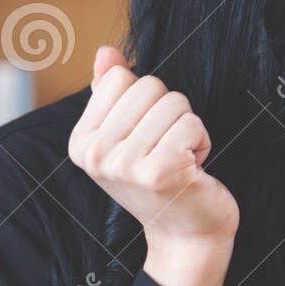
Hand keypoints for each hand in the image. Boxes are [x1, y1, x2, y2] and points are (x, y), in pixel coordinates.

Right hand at [69, 46, 238, 285]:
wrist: (187, 233)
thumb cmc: (160, 177)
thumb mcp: (128, 134)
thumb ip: (113, 92)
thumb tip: (107, 52)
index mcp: (82, 142)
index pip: (120, 77)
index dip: (146, 99)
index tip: (147, 134)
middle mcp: (96, 155)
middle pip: (150, 86)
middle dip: (171, 112)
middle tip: (168, 149)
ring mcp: (125, 166)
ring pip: (175, 103)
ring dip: (188, 129)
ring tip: (179, 159)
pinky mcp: (159, 173)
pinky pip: (192, 124)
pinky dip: (202, 142)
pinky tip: (192, 169)